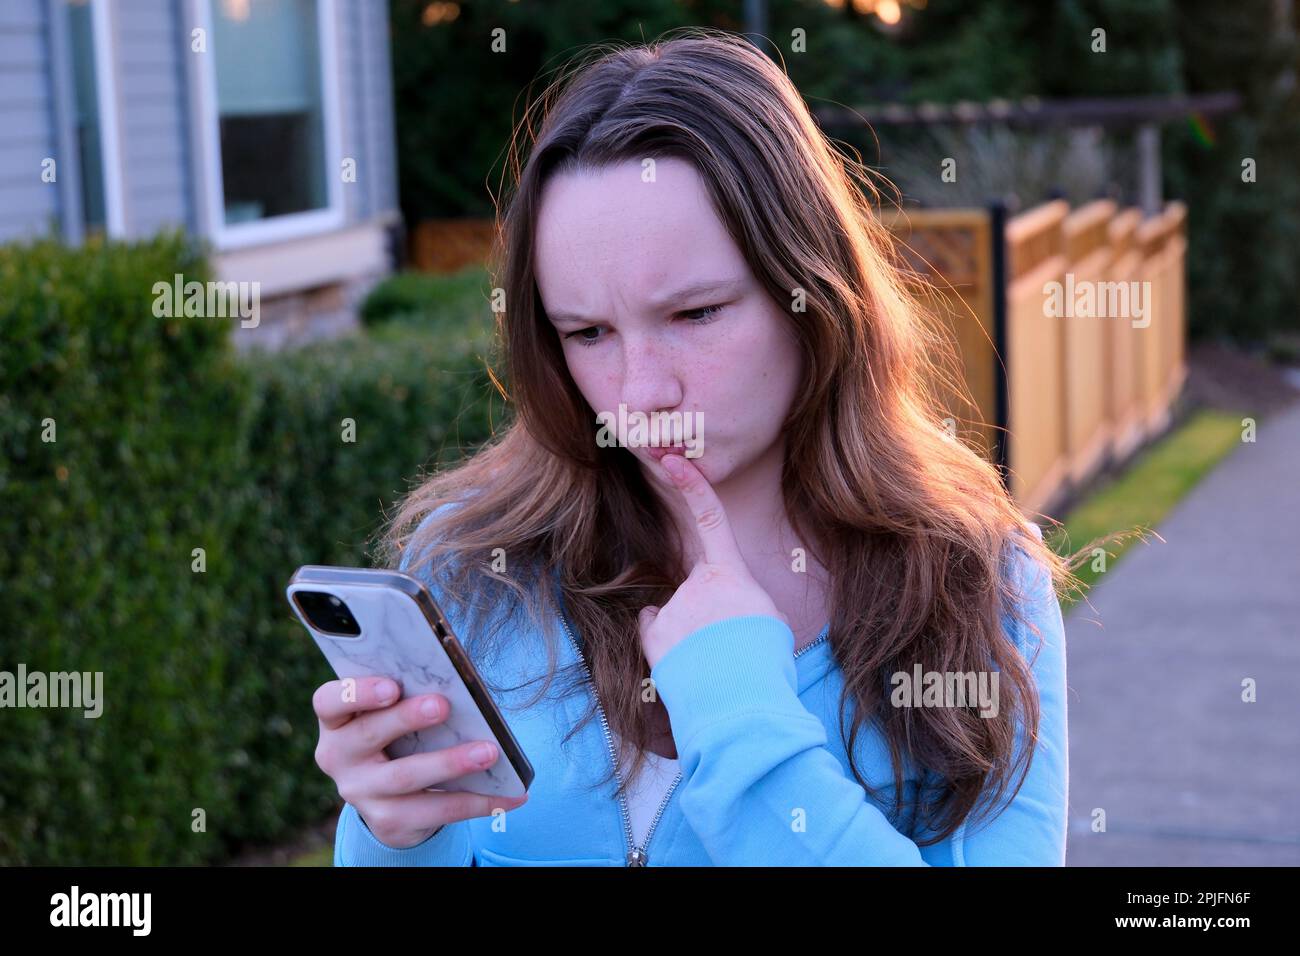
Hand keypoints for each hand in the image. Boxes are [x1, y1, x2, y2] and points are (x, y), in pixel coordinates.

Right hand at [312, 676, 527, 848]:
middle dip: (406, 719)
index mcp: (337, 721)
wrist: (386, 797)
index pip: (329, 702)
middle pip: (368, 735)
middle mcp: (339, 757)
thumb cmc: (395, 734)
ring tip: (488, 752)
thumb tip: (457, 680)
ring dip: (450, 763)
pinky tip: (509, 796)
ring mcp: (361, 792)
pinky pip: (435, 810)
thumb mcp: (389, 714)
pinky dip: (478, 802)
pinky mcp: (388, 821)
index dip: (357, 693)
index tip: (391, 685)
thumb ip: (406, 695)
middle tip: (442, 706)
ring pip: (404, 777)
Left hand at [638, 453, 786, 670]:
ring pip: (678, 615)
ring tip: (715, 664)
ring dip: (693, 636)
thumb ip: (746, 603)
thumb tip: (727, 610)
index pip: (710, 520)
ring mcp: (672, 610)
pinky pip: (655, 630)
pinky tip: (685, 663)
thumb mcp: (772, 621)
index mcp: (731, 576)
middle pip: (698, 590)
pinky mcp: (653, 637)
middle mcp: (697, 585)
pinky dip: (666, 644)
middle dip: (711, 615)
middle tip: (732, 648)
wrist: (742, 702)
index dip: (693, 488)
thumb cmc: (765, 662)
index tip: (673, 461)